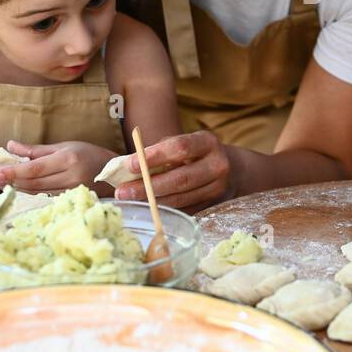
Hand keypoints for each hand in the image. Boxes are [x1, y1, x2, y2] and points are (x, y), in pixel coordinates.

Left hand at [0, 140, 114, 193]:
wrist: (112, 171)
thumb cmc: (88, 154)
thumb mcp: (63, 146)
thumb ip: (36, 149)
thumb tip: (10, 145)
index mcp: (67, 159)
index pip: (35, 168)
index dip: (15, 171)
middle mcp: (71, 176)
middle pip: (35, 183)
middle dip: (14, 181)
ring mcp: (73, 190)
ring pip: (39, 193)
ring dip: (20, 190)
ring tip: (4, 185)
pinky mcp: (73, 200)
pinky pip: (47, 199)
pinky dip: (32, 196)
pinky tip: (22, 192)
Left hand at [113, 130, 229, 209]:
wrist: (228, 168)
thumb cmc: (195, 152)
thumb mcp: (183, 142)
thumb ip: (160, 150)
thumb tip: (127, 165)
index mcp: (208, 142)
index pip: (180, 148)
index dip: (154, 156)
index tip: (129, 164)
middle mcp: (217, 165)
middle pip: (180, 178)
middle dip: (148, 186)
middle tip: (122, 191)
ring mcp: (217, 188)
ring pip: (181, 198)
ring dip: (152, 201)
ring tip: (129, 199)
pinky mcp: (213, 205)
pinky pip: (184, 209)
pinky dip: (163, 209)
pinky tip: (146, 206)